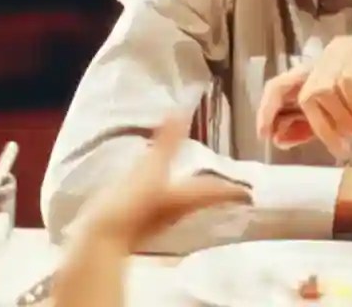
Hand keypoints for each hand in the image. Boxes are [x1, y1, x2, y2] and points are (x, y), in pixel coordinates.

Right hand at [71, 113, 250, 253]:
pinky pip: (164, 205)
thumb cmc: (131, 204)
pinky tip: (159, 189)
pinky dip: (169, 194)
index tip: (251, 190)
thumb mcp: (150, 167)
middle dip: (216, 190)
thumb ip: (167, 142)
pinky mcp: (140, 220)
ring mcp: (159, 218)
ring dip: (193, 192)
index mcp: (186, 198)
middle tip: (227, 181)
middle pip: (204, 199)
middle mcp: (178, 211)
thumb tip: (181, 112)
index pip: (218, 192)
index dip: (235, 190)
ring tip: (196, 180)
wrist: (100, 238)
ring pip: (185, 203)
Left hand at [256, 36, 351, 158]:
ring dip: (346, 120)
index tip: (266, 136)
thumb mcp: (351, 115)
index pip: (281, 84)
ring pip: (324, 90)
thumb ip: (318, 123)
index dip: (268, 109)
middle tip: (345, 146)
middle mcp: (329, 54)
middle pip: (305, 95)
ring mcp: (348, 48)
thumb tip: (280, 138)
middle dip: (323, 128)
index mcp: (320, 68)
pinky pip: (348, 82)